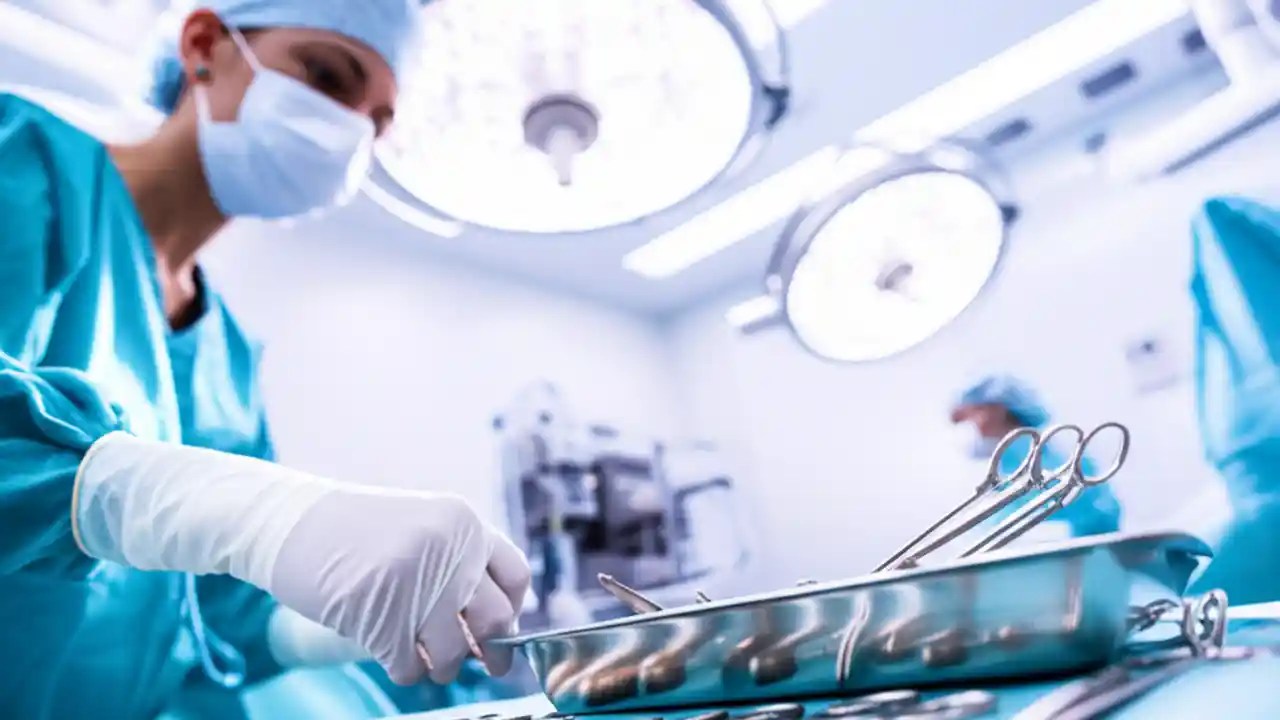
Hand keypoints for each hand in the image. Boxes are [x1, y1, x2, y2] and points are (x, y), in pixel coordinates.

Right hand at [267, 490, 530, 684]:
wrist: (286, 521)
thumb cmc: (349, 529)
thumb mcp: (420, 525)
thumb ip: (458, 560)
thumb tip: (497, 624)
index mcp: (463, 522)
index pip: (516, 575)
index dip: (515, 609)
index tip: (505, 626)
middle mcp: (449, 550)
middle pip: (496, 620)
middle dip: (492, 651)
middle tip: (484, 662)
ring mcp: (418, 585)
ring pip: (454, 652)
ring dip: (442, 666)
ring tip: (426, 658)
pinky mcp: (384, 619)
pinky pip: (411, 667)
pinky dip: (404, 670)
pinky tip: (391, 653)